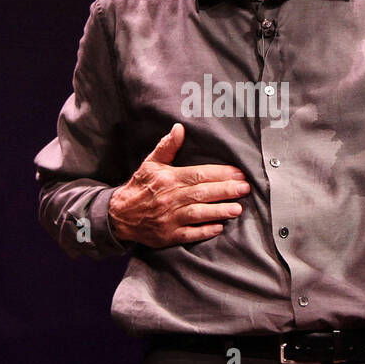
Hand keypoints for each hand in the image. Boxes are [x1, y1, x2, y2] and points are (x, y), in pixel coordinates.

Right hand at [108, 123, 250, 247]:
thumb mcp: (151, 163)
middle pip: (201, 193)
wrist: (120, 215)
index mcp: (168, 178)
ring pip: (197, 214)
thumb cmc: (140, 187)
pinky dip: (203, 231)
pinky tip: (218, 227)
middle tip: (245, 189)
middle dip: (225, 191)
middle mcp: (170, 198)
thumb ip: (167, 147)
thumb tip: (179, 128)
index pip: (197, 174)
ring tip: (237, 209)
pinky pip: (188, 234)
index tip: (238, 172)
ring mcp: (168, 218)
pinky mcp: (168, 235)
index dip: (219, 174)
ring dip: (218, 211)